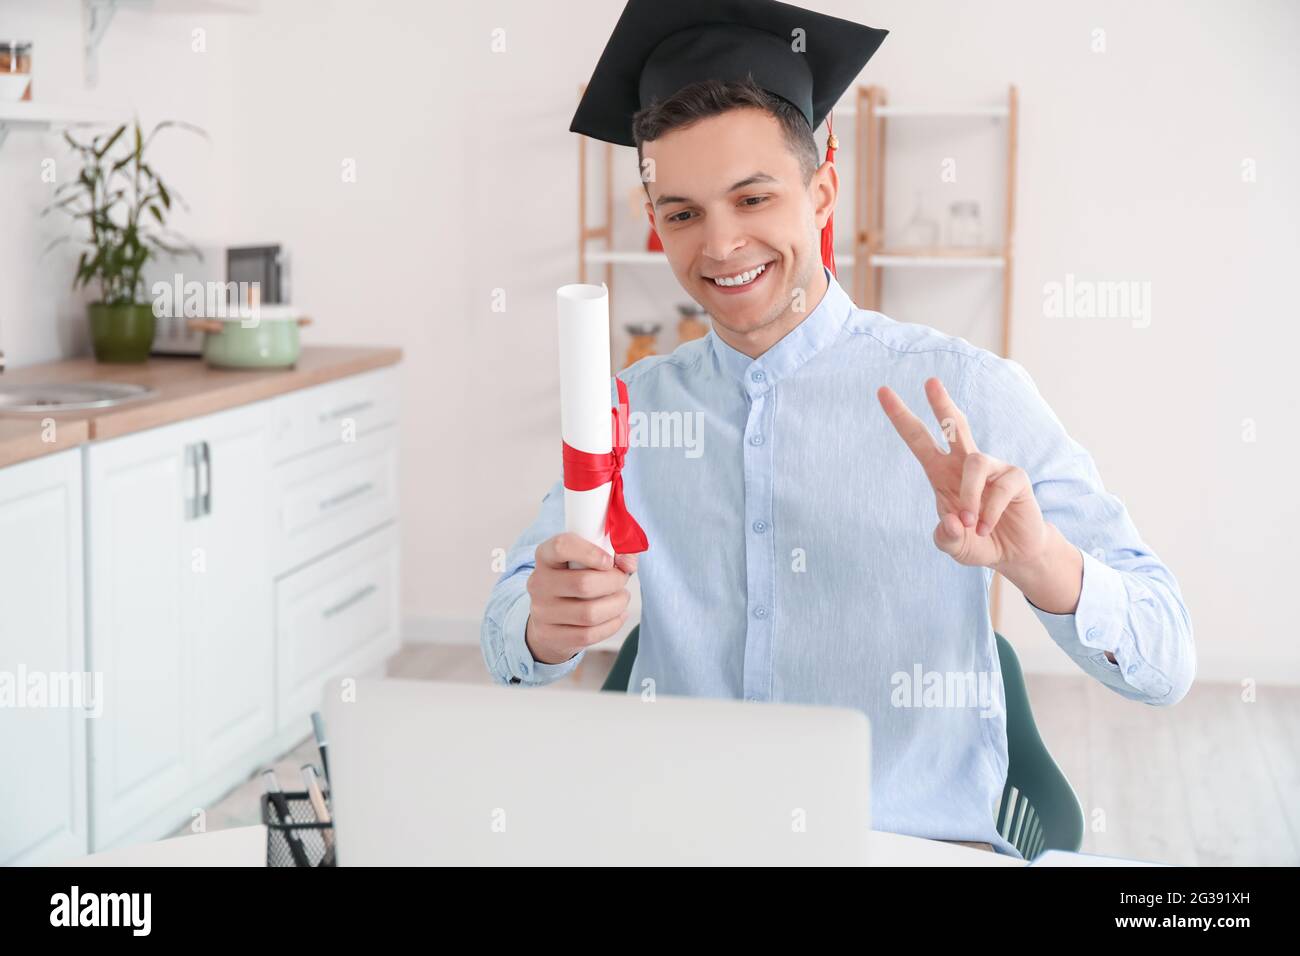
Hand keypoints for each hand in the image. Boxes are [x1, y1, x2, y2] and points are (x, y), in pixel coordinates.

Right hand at [524, 533, 635, 664]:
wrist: (550, 617)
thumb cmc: (576, 579)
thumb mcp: (590, 558)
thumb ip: (615, 551)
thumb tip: (628, 563)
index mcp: (546, 555)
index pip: (561, 546)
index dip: (591, 552)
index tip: (609, 561)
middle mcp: (539, 582)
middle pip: (583, 584)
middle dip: (614, 582)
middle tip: (622, 580)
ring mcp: (542, 611)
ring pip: (589, 613)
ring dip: (616, 605)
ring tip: (622, 598)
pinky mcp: (549, 635)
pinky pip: (588, 634)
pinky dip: (611, 625)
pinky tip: (617, 616)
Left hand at [876, 377, 1048, 571]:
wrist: (1012, 552)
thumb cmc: (977, 541)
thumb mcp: (953, 545)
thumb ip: (947, 538)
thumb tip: (954, 523)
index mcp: (941, 472)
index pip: (919, 439)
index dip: (901, 417)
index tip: (881, 392)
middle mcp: (965, 464)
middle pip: (953, 425)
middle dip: (942, 404)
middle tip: (930, 382)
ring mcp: (992, 468)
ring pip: (974, 463)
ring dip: (970, 497)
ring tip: (973, 525)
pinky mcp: (1015, 477)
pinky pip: (999, 487)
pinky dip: (990, 512)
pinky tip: (988, 528)